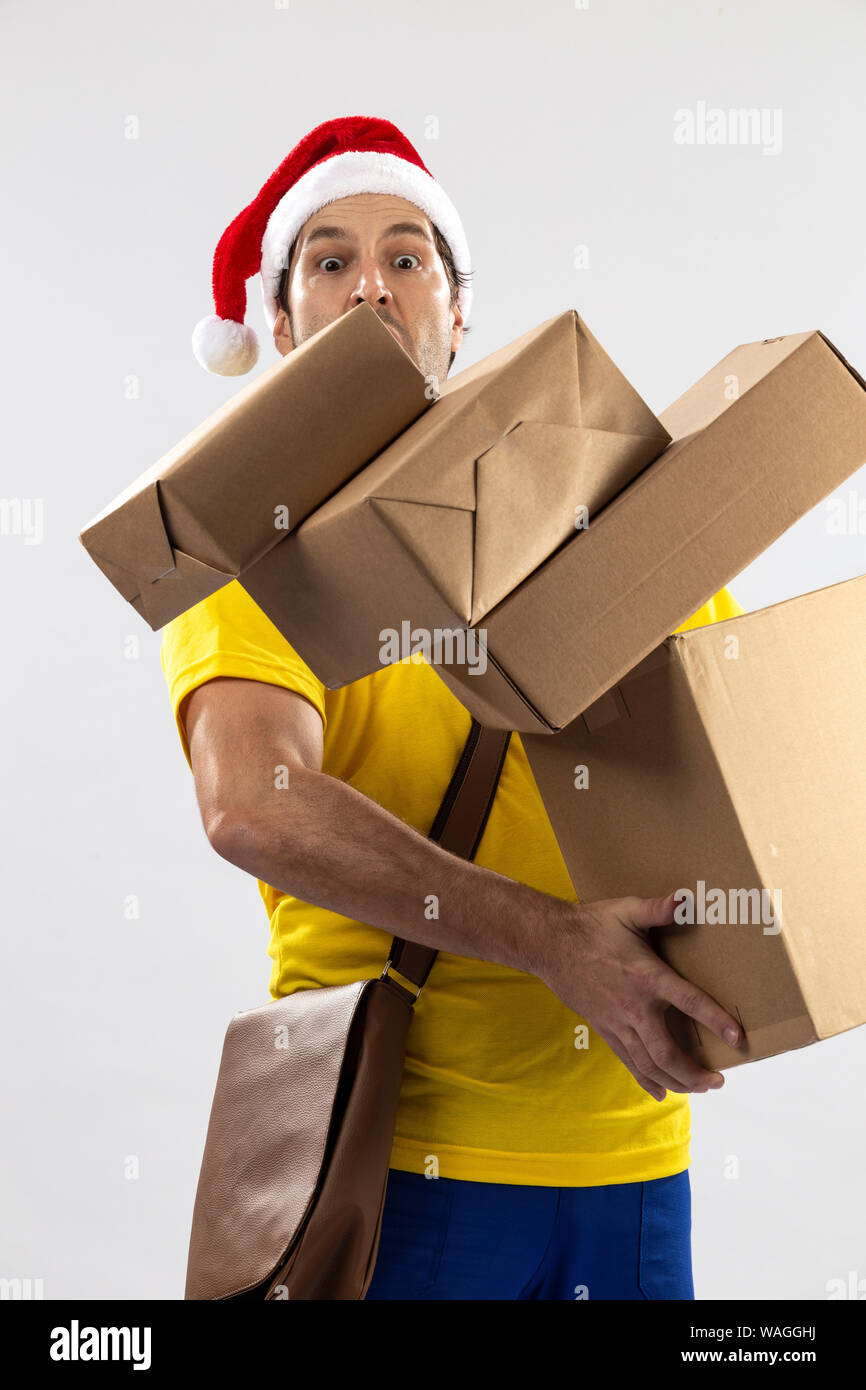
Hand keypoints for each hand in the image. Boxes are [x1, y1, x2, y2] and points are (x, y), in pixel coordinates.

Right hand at [538, 889, 742, 1101]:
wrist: (550, 944)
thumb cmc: (592, 925)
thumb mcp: (628, 910)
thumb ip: (659, 908)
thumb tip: (687, 898)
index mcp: (647, 976)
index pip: (689, 1002)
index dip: (715, 1020)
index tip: (737, 1037)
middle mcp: (634, 1006)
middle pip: (667, 1052)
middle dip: (695, 1073)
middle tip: (719, 1080)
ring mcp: (617, 1022)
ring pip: (649, 1064)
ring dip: (676, 1081)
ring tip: (700, 1088)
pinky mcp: (604, 1029)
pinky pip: (628, 1061)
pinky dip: (646, 1080)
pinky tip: (660, 1092)